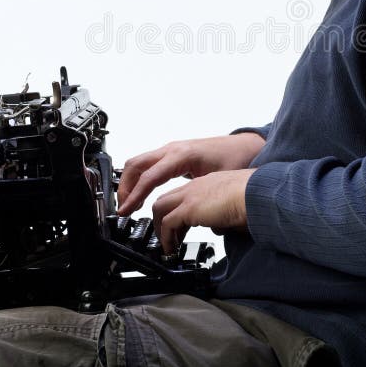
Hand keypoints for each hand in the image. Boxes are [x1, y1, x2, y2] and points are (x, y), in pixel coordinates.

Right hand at [117, 133, 264, 216]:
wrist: (244, 145)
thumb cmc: (234, 158)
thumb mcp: (219, 179)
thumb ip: (204, 198)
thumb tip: (196, 221)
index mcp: (182, 155)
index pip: (150, 176)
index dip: (134, 195)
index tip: (125, 210)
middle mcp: (172, 149)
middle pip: (136, 165)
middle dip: (125, 187)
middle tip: (122, 209)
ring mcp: (171, 150)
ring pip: (139, 163)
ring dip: (129, 183)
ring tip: (128, 205)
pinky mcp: (173, 154)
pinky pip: (148, 164)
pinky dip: (139, 178)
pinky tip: (141, 195)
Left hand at [151, 169, 256, 252]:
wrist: (256, 194)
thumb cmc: (253, 198)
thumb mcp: (233, 206)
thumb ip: (222, 215)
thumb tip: (218, 228)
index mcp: (207, 182)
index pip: (183, 195)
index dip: (178, 213)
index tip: (180, 228)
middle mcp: (195, 186)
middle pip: (166, 199)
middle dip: (162, 219)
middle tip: (168, 237)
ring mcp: (190, 195)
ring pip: (160, 208)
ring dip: (160, 228)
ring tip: (166, 245)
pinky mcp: (189, 208)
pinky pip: (167, 223)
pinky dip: (165, 237)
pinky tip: (170, 248)